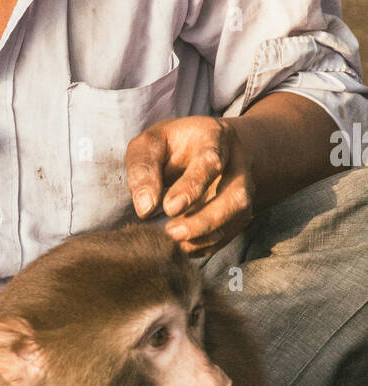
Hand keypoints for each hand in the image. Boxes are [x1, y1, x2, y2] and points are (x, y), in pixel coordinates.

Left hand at [126, 115, 255, 253]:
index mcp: (213, 138)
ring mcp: (243, 189)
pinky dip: (207, 245)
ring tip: (174, 244)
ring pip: (238, 217)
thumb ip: (143, 169)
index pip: (210, 162)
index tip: (169, 208)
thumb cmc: (171, 145)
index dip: (192, 187)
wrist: (202, 147)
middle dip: (205, 220)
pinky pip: (230, 233)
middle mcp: (236, 164)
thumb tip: (145, 208)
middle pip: (235, 195)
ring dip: (206, 236)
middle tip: (172, 234)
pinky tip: (183, 247)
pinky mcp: (239, 211)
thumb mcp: (150, 144)